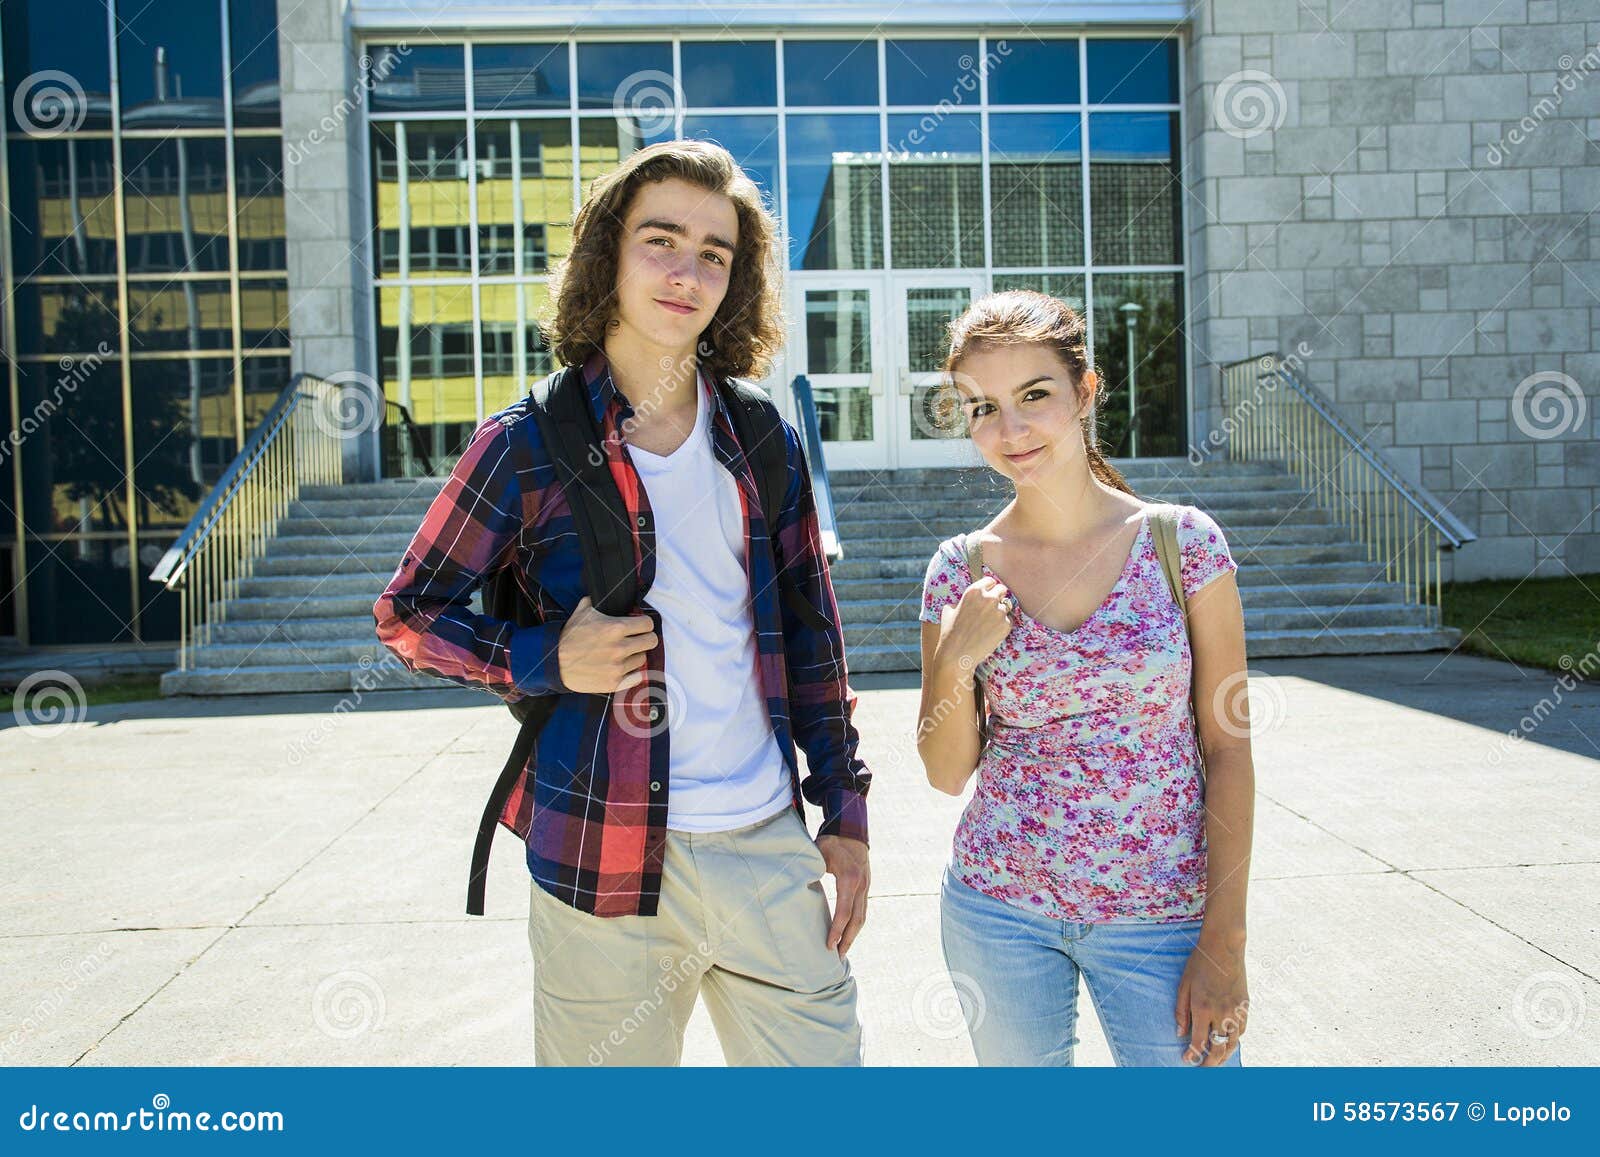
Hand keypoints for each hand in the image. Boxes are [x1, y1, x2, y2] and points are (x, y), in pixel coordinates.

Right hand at [555, 595, 657, 693]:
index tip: (639, 626)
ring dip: (635, 655)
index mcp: (615, 628)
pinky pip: (636, 677)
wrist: (554, 663)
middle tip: (636, 639)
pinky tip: (623, 667)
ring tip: (623, 654)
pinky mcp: (615, 683)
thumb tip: (604, 592)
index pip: (647, 624)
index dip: (644, 623)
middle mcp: (620, 647)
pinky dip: (632, 672)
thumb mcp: (582, 612)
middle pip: (651, 641)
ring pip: (642, 658)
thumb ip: (597, 601)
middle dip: (645, 638)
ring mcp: (618, 667)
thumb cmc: (569, 637)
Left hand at [815, 834, 869, 956]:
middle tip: (837, 957)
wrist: (850, 830)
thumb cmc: (830, 842)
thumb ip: (809, 872)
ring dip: (853, 935)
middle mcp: (861, 885)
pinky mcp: (865, 887)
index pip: (844, 912)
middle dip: (847, 940)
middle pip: (857, 920)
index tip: (829, 945)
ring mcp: (866, 887)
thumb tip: (795, 890)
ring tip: (842, 951)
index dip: (836, 930)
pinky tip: (846, 934)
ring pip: (862, 917)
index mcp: (849, 879)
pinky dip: (854, 925)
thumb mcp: (817, 854)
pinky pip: (861, 910)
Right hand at [939, 575, 1014, 674]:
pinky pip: (1008, 621)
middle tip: (991, 609)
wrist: (957, 655)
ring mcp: (998, 612)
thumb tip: (964, 599)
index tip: (988, 594)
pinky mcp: (1006, 625)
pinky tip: (991, 633)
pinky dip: (1002, 626)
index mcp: (973, 591)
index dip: (989, 588)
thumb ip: (960, 600)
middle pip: (1002, 590)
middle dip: (998, 597)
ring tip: (988, 624)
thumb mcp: (948, 610)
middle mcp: (988, 598)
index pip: (990, 581)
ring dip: (1000, 612)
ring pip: (1007, 606)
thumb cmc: (950, 632)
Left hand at [1175, 938, 1248, 1065]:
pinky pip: (1242, 1031)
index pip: (1198, 1042)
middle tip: (1203, 1068)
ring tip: (1216, 1061)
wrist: (1224, 948)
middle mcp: (1221, 1013)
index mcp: (1202, 1009)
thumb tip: (1180, 1034)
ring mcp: (1235, 1011)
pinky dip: (1235, 1041)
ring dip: (1224, 1055)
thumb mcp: (1184, 986)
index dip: (1192, 1054)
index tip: (1187, 1060)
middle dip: (1210, 1062)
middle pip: (1218, 1048)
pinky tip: (1229, 1043)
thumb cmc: (1200, 964)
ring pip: (1232, 1043)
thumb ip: (1181, 1012)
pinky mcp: (1245, 1006)